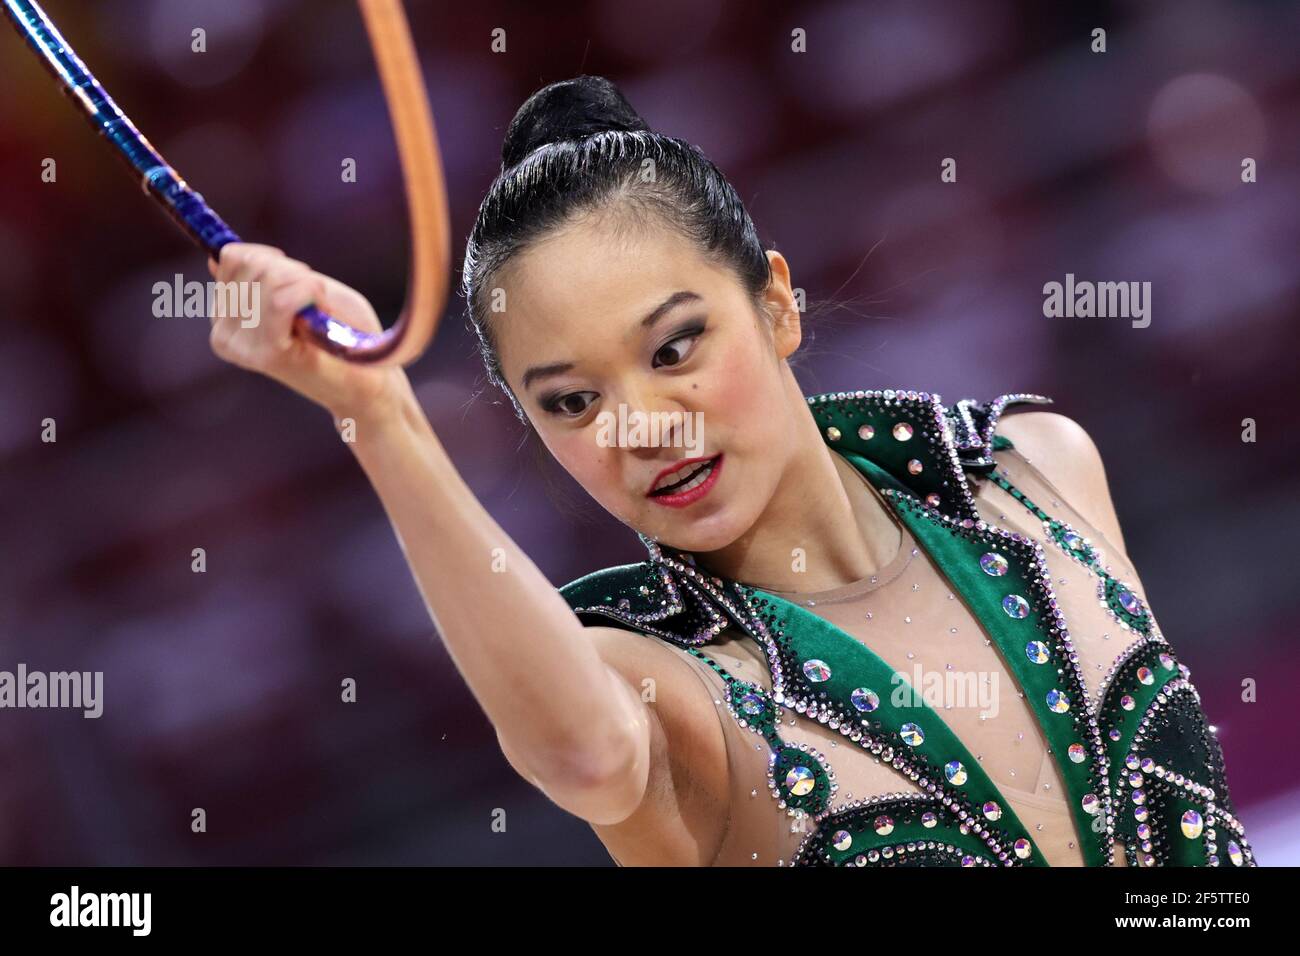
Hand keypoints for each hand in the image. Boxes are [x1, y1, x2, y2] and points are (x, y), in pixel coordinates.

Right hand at [207, 242, 408, 420]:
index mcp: (225, 320)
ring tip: (321, 313)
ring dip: (308, 285)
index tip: (299, 279)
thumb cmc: (339, 335)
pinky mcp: (270, 353)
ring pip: (269, 278)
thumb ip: (258, 279)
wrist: (368, 384)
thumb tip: (215, 260)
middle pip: (252, 264)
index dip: (273, 257)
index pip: (231, 259)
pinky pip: (283, 299)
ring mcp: (244, 347)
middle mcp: (224, 335)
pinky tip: (324, 314)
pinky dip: (312, 294)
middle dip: (294, 272)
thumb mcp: (295, 295)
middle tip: (316, 302)